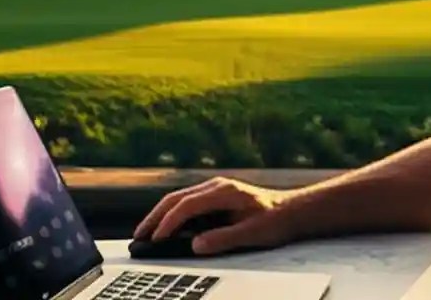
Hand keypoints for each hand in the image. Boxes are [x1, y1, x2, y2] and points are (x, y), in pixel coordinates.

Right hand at [133, 176, 298, 255]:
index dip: (169, 223)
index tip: (156, 239)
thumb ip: (224, 238)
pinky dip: (172, 214)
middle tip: (139, 236)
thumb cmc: (276, 220)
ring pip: (179, 199)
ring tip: (146, 233)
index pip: (187, 205)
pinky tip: (166, 227)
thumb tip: (196, 245)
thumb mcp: (253, 233)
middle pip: (176, 198)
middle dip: (155, 217)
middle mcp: (216, 186)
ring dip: (160, 215)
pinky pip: (187, 203)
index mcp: (224, 192)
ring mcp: (215, 189)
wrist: (292, 210)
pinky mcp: (215, 196)